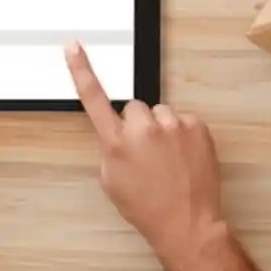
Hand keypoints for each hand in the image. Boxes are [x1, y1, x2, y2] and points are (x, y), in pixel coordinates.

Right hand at [65, 42, 270, 270]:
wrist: (187, 223)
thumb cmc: (147, 208)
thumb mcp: (112, 181)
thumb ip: (111, 149)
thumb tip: (119, 133)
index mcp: (116, 143)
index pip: (93, 98)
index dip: (81, 70)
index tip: (74, 48)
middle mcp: (142, 129)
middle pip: (134, 108)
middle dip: (137, 125)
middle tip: (146, 153)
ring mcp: (172, 126)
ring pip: (160, 115)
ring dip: (162, 130)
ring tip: (168, 160)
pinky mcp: (196, 126)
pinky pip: (183, 121)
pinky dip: (182, 136)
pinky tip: (183, 159)